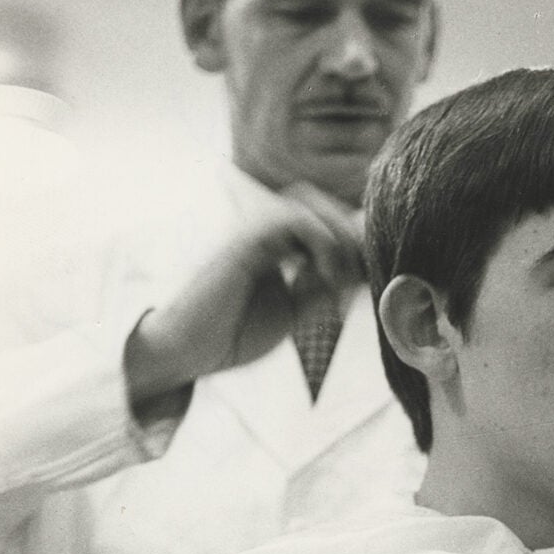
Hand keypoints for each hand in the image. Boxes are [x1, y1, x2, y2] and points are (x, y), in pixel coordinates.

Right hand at [124, 181, 364, 407]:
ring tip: (338, 278)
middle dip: (349, 234)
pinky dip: (322, 242)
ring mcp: (254, 232)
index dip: (353, 240)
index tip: (366, 277)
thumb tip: (361, 271)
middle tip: (355, 276)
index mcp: (277, 247)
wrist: (187, 350)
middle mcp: (265, 233)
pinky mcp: (245, 240)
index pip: (324, 222)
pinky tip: (325, 277)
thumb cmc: (232, 332)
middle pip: (320, 203)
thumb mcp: (294, 311)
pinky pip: (294, 219)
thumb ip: (323, 289)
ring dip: (337, 236)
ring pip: (310, 204)